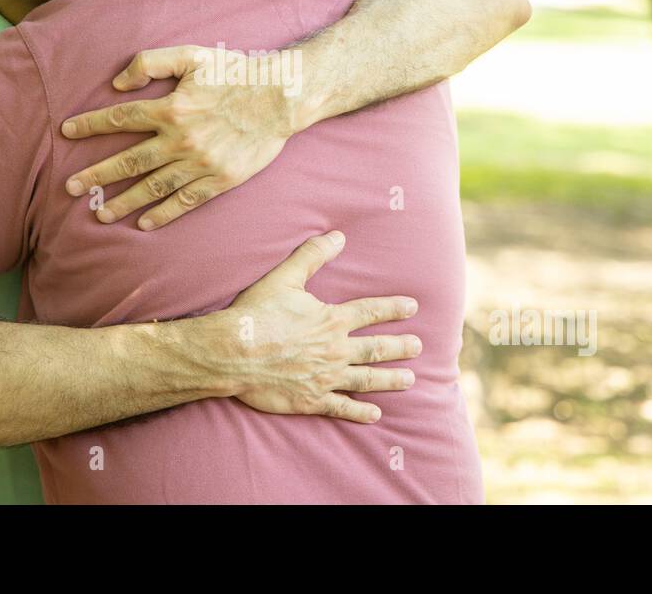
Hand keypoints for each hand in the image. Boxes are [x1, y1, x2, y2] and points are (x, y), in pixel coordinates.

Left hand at [62, 44, 300, 229]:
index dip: (90, 125)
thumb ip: (151, 62)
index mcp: (170, 107)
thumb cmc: (235, 72)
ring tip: (100, 214)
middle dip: (96, 176)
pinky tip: (143, 223)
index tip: (66, 132)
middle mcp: (180, 139)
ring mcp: (199, 163)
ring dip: (123, 202)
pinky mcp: (219, 180)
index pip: (120, 119)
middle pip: (128, 161)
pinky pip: (185, 201)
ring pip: (152, 187)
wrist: (281, 97)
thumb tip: (118, 83)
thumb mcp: (192, 55)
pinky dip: (163, 214)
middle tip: (71, 188)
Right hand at [220, 231, 421, 423]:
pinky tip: (375, 414)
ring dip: (390, 379)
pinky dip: (359, 411)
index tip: (413, 307)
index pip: (371, 312)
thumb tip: (338, 236)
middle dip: (400, 347)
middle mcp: (335, 350)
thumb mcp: (284, 277)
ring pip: (366, 379)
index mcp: (331, 320)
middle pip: (376, 348)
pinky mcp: (311, 399)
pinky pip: (341, 407)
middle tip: (419, 347)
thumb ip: (312, 255)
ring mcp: (325, 377)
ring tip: (410, 380)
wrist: (233, 352)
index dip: (393, 308)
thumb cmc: (257, 314)